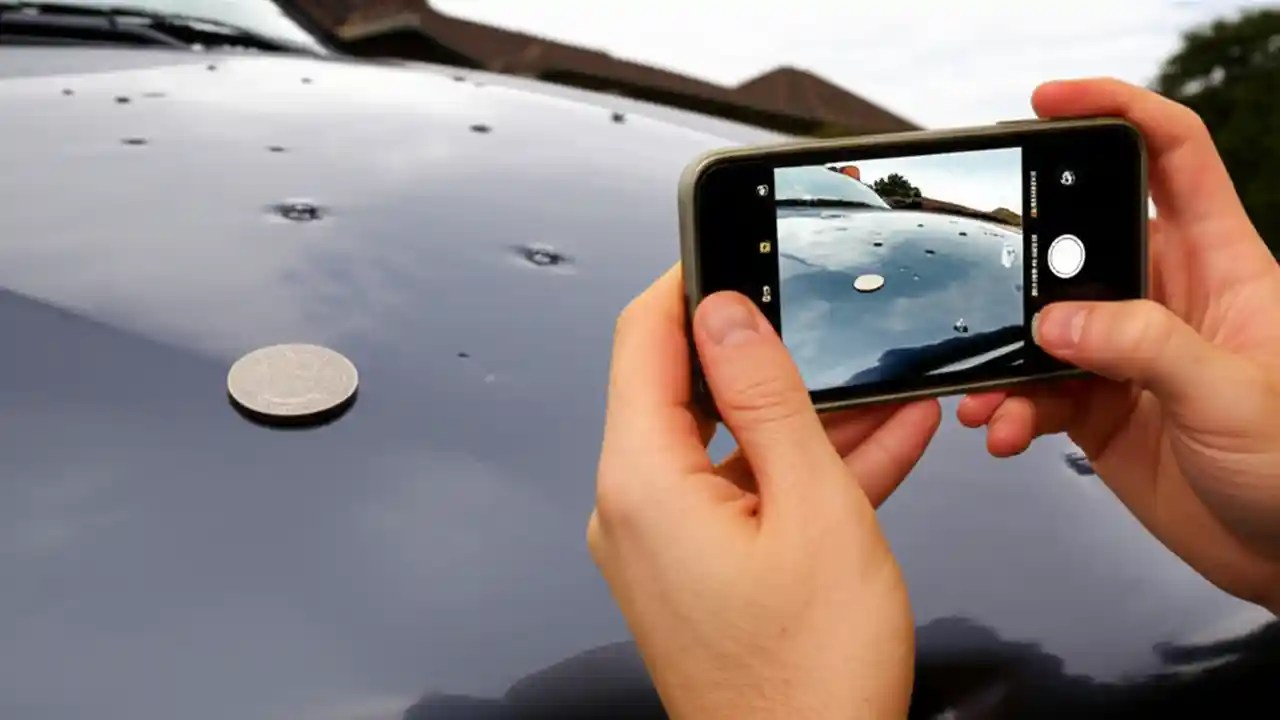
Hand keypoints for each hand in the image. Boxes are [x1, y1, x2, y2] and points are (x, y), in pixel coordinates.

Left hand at [588, 267, 940, 719]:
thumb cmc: (809, 679)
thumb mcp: (814, 509)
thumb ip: (770, 398)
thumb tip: (732, 313)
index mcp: (642, 482)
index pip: (644, 339)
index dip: (690, 282)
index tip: (735, 247)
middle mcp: (635, 508)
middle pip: (684, 386)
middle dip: (762, 349)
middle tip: (821, 317)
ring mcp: (664, 542)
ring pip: (729, 440)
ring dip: (801, 411)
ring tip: (879, 386)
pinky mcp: (698, 568)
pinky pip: (746, 492)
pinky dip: (800, 468)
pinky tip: (877, 443)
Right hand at [959, 78, 1279, 612]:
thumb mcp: (1232, 395)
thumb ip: (1143, 347)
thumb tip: (1057, 321)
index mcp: (1221, 267)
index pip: (1173, 159)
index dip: (1118, 112)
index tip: (1052, 100)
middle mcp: (1167, 300)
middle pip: (1083, 242)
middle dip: (1027, 258)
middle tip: (990, 282)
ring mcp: (1128, 353)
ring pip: (1045, 324)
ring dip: (1006, 356)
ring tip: (992, 396)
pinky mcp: (1098, 406)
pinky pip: (1035, 389)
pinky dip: (1009, 408)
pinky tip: (1003, 430)